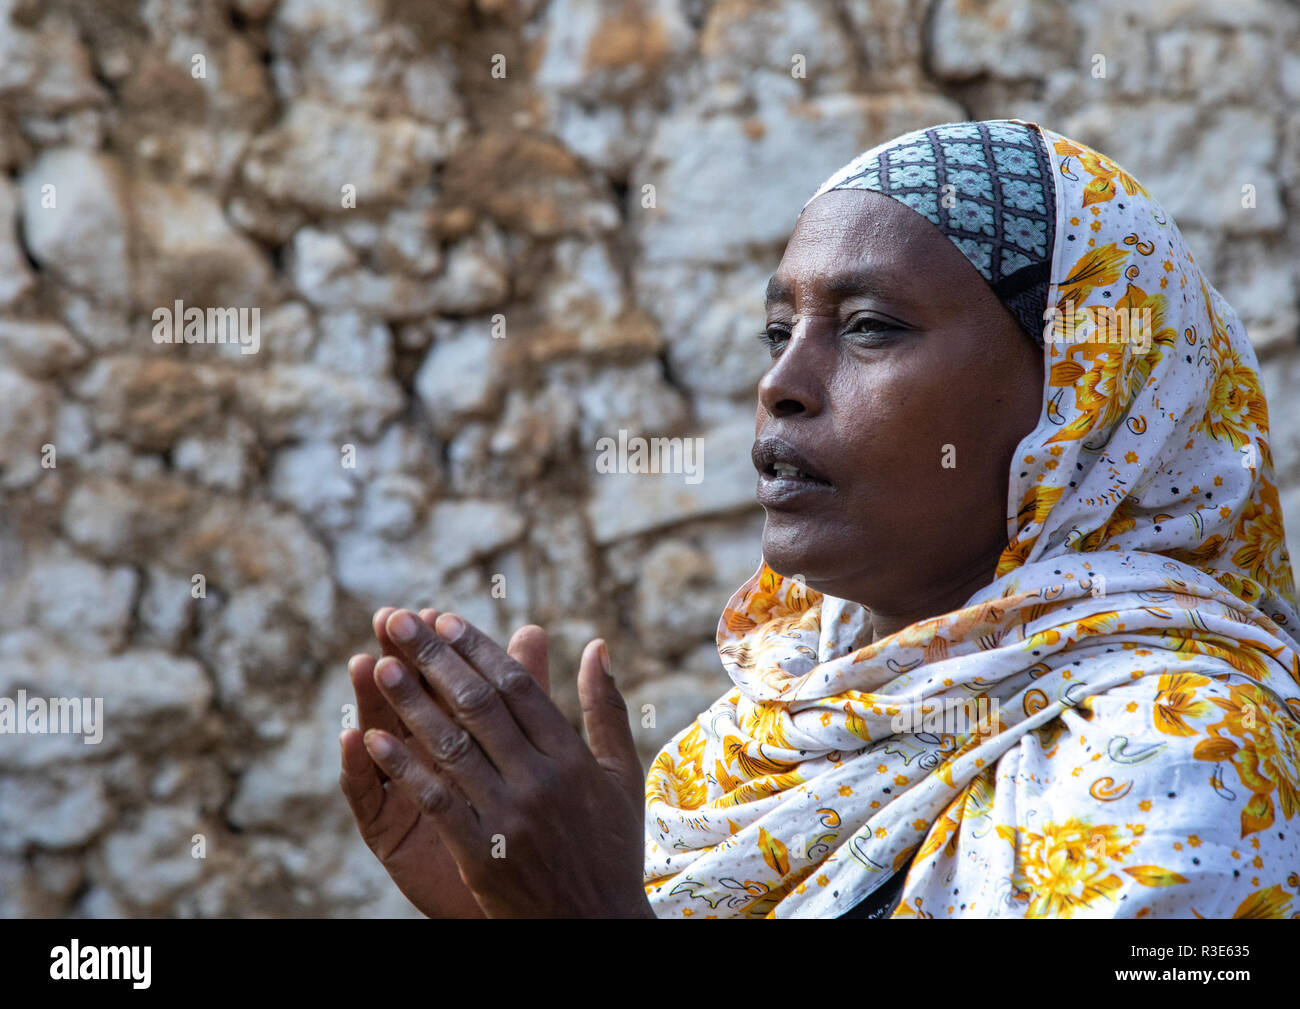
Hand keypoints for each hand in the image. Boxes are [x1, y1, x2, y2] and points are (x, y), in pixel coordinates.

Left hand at [360, 609, 652, 917]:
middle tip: (399, 622)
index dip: (478, 650)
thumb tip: (597, 646)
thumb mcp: (621, 776)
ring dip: (409, 702)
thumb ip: (605, 709)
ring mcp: (509, 817)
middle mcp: (541, 780)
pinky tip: (371, 740)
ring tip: (379, 665)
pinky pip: (434, 799)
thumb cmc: (612, 848)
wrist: (596, 927)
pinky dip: (402, 767)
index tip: (444, 621)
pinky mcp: (481, 853)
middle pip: (479, 706)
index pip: (518, 688)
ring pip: (450, 745)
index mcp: (573, 757)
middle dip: (434, 659)